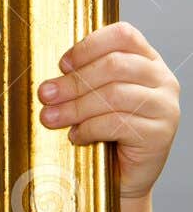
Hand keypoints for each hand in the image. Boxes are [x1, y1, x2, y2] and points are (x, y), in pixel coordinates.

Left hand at [37, 20, 180, 199]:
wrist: (125, 176)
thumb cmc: (106, 132)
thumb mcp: (95, 98)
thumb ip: (83, 81)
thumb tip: (50, 84)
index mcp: (147, 60)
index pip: (123, 35)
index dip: (89, 46)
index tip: (62, 65)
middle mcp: (162, 80)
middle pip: (115, 65)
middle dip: (73, 81)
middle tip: (46, 95)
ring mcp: (165, 107)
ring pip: (114, 95)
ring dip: (75, 107)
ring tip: (51, 118)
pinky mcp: (160, 134)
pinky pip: (118, 123)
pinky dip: (89, 128)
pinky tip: (76, 136)